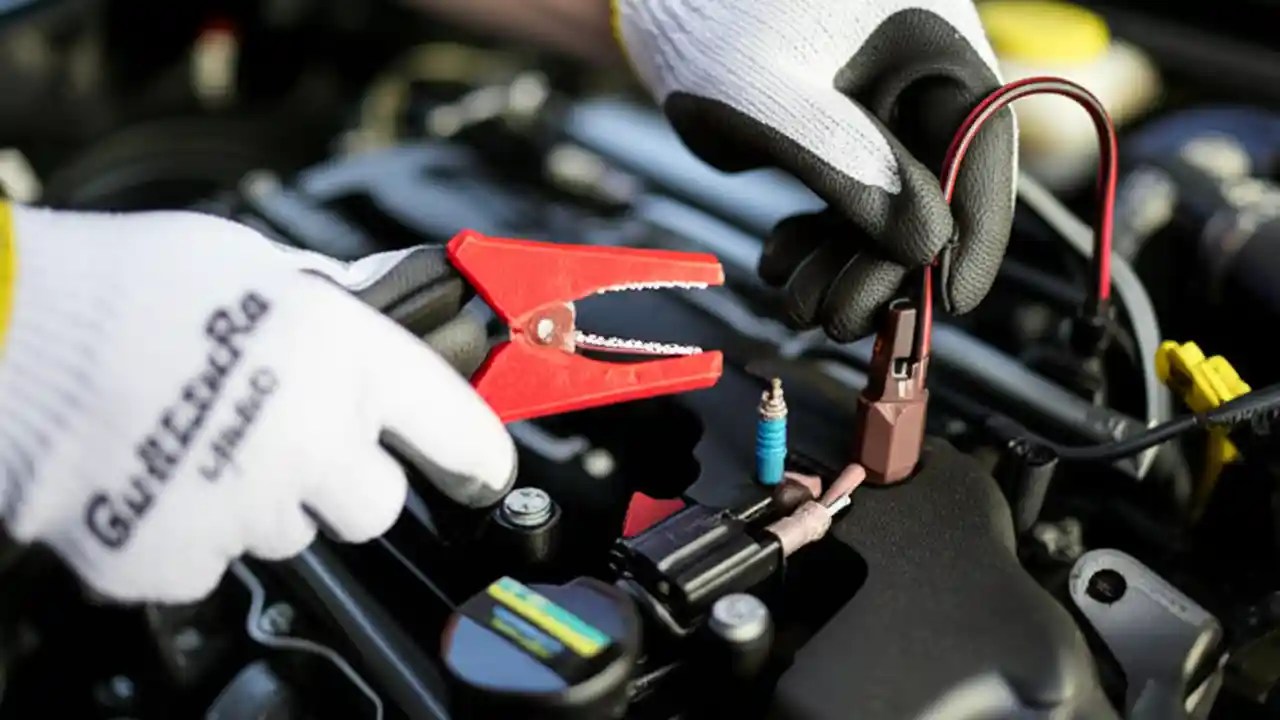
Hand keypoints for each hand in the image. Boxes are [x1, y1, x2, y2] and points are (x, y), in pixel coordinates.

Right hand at [0, 205, 515, 602]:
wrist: (4, 331)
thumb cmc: (123, 285)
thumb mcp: (256, 262)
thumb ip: (342, 295)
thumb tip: (398, 292)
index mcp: (345, 356)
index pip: (458, 428)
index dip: (477, 453)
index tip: (482, 469)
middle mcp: (310, 438)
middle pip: (376, 505)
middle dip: (345, 479)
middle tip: (293, 440)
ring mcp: (242, 508)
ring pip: (289, 533)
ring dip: (261, 501)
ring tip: (200, 440)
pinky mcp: (173, 560)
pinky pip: (211, 565)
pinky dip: (188, 533)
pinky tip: (155, 477)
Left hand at [614, 0, 1015, 339]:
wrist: (653, 2)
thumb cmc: (709, 15)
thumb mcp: (775, 100)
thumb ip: (851, 169)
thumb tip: (926, 245)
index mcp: (932, 43)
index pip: (979, 148)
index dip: (973, 234)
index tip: (952, 302)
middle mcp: (916, 77)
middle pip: (933, 190)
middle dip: (885, 267)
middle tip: (841, 318)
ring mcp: (876, 108)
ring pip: (885, 208)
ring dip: (844, 266)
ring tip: (796, 300)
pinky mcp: (836, 133)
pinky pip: (846, 200)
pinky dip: (817, 241)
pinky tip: (781, 263)